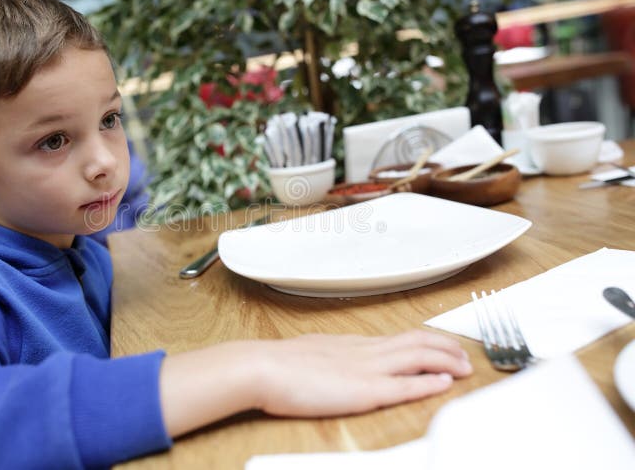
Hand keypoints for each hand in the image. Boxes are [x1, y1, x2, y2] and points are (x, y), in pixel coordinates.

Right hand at [159, 330, 470, 436]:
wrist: (262, 367)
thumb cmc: (278, 365)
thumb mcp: (310, 355)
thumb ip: (329, 358)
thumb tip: (334, 363)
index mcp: (351, 344)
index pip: (399, 337)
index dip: (426, 340)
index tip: (441, 344)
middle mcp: (364, 351)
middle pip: (416, 341)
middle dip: (445, 347)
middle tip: (465, 355)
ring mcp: (365, 368)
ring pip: (417, 357)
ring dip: (446, 361)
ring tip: (465, 367)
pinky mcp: (362, 390)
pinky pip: (404, 385)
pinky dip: (428, 383)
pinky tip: (444, 383)